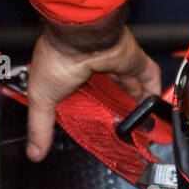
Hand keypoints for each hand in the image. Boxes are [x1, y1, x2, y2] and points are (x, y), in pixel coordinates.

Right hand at [26, 25, 160, 160]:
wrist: (81, 37)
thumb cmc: (57, 58)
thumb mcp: (42, 98)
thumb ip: (40, 126)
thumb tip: (34, 151)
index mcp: (72, 71)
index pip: (83, 95)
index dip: (88, 111)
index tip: (91, 128)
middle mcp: (97, 66)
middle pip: (110, 91)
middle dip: (115, 109)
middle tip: (118, 130)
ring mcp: (118, 63)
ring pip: (131, 86)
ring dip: (135, 103)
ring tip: (139, 126)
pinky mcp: (135, 61)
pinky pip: (150, 78)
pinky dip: (153, 92)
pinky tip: (154, 108)